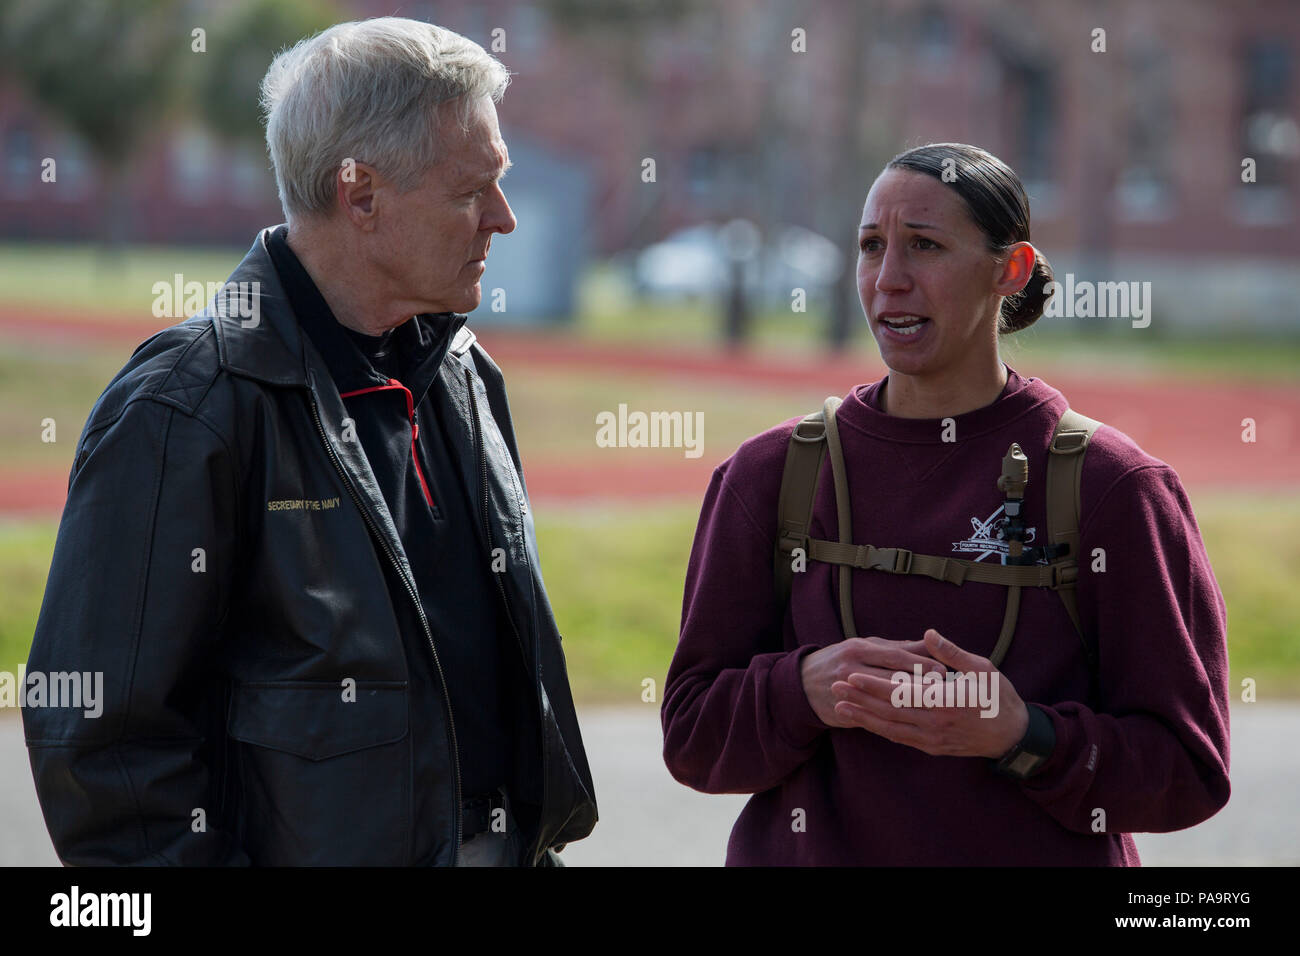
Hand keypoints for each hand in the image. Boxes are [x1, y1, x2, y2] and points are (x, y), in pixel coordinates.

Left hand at [828, 628, 1029, 758]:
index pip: (900, 692)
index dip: (873, 684)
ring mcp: (931, 738)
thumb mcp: (982, 669)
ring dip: (863, 717)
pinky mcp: (931, 747)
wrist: (1012, 736)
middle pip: (888, 711)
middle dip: (859, 699)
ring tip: (840, 707)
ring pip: (890, 728)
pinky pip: (900, 738)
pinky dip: (880, 730)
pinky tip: (865, 722)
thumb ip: (951, 653)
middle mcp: (934, 723)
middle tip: (834, 687)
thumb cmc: (998, 696)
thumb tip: (929, 634)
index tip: (851, 675)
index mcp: (944, 701)